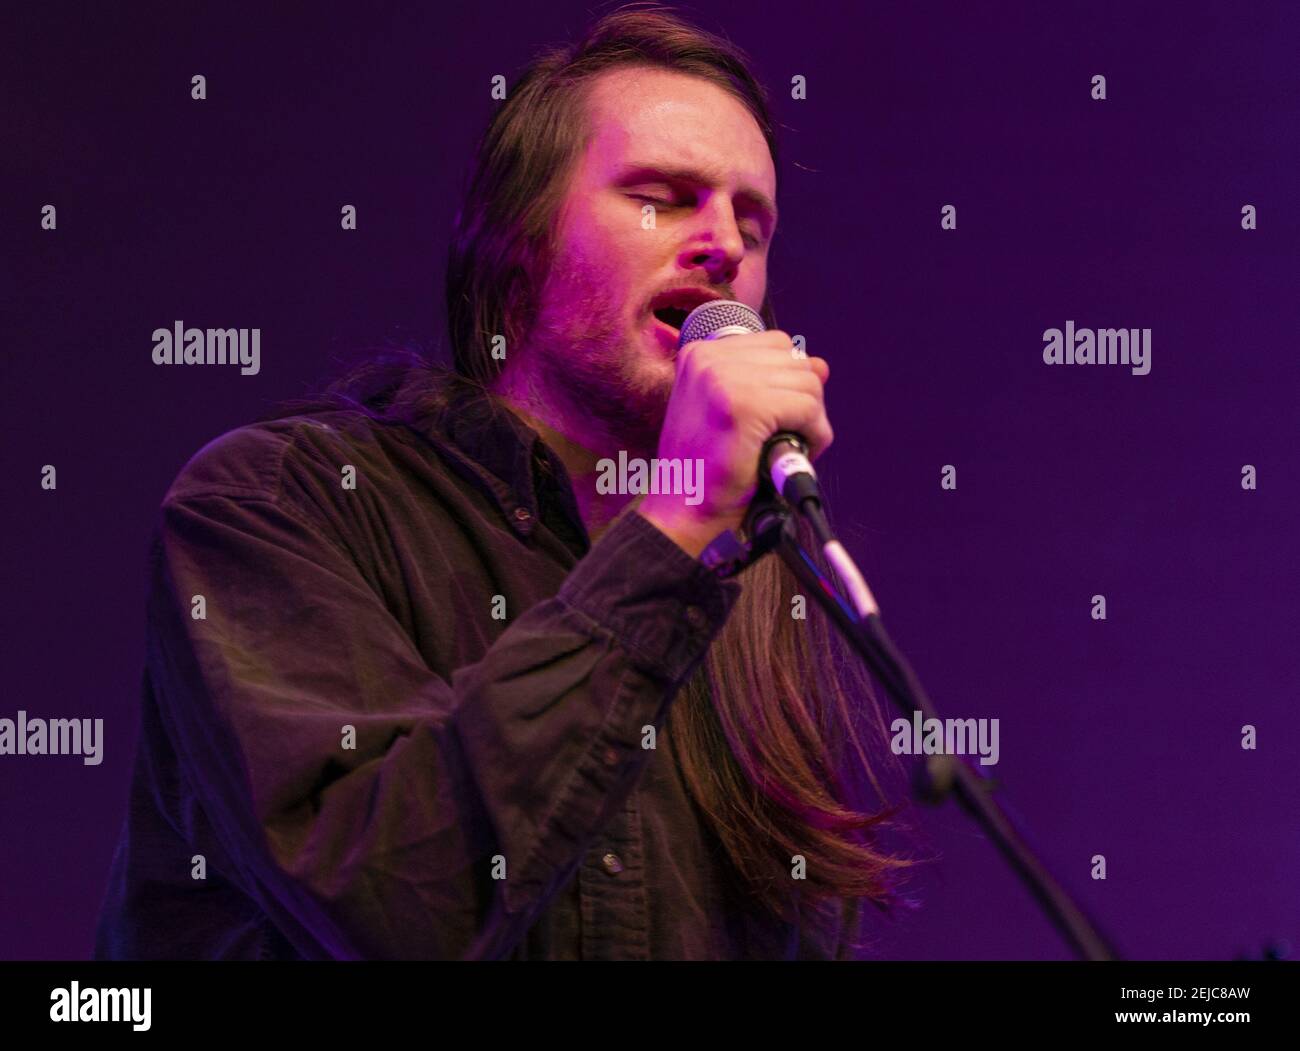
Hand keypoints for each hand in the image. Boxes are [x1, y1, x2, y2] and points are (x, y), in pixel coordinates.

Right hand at [637, 330, 831, 556]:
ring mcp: (724, 379)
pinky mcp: (745, 406)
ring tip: (790, 445)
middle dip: (803, 399)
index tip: (776, 415)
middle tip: (787, 435)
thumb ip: (769, 381)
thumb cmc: (706, 467)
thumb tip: (820, 365)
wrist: (684, 510)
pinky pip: (807, 408)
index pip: (776, 344)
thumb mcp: (732, 410)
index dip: (787, 382)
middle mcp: (708, 358)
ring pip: (807, 383)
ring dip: (812, 419)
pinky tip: (799, 452)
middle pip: (795, 360)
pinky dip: (815, 434)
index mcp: (700, 353)